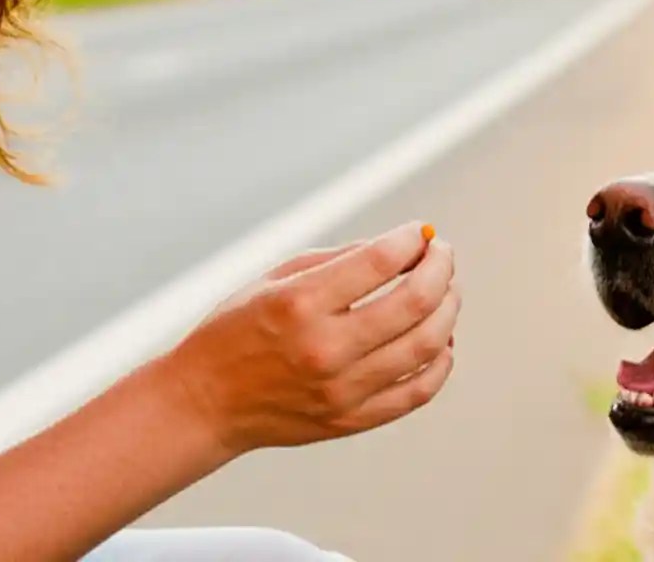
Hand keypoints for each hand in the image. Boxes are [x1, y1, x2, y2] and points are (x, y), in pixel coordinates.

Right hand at [160, 221, 458, 455]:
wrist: (205, 401)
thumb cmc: (240, 329)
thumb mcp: (277, 278)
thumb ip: (343, 259)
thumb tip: (407, 245)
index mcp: (299, 304)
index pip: (380, 260)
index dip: (412, 239)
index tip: (421, 232)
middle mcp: (324, 348)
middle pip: (414, 302)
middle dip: (441, 269)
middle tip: (442, 255)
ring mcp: (341, 389)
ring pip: (427, 345)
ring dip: (449, 310)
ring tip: (447, 292)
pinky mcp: (352, 420)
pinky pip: (419, 391)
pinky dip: (441, 362)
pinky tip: (441, 341)